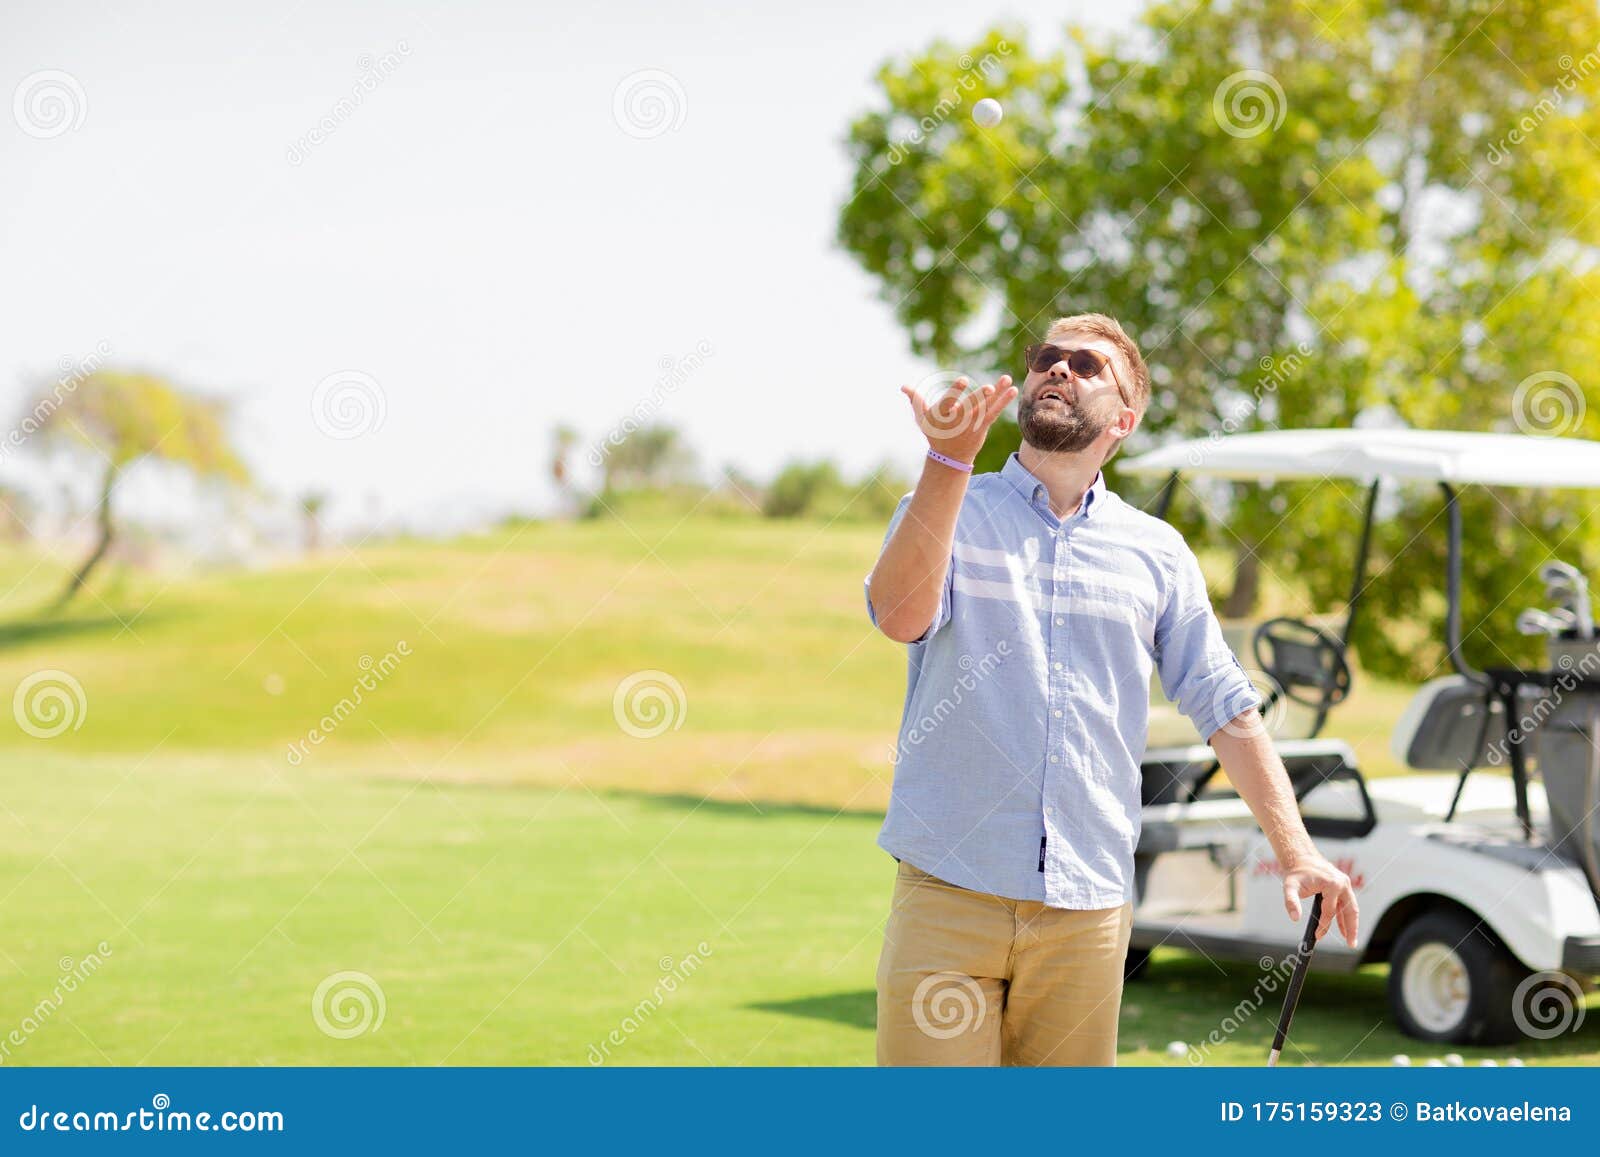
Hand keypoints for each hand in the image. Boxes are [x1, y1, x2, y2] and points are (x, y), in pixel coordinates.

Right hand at [900, 375, 1017, 465]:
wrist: (949, 458)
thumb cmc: (934, 433)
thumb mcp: (922, 419)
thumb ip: (916, 401)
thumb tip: (904, 387)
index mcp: (942, 416)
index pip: (949, 402)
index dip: (955, 391)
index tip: (964, 380)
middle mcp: (958, 420)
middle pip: (970, 407)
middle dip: (980, 398)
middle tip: (990, 388)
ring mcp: (972, 424)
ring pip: (986, 407)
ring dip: (998, 394)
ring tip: (1007, 379)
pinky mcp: (982, 427)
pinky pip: (994, 413)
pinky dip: (1004, 402)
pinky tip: (1012, 390)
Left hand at [1281, 852, 1358, 947]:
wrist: (1300, 858)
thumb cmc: (1296, 873)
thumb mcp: (1289, 887)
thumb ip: (1291, 902)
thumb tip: (1294, 918)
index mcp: (1333, 884)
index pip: (1330, 911)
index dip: (1323, 925)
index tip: (1317, 936)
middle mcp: (1342, 884)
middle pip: (1350, 911)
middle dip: (1351, 929)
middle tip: (1351, 945)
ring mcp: (1344, 884)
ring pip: (1351, 908)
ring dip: (1351, 924)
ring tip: (1351, 940)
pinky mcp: (1343, 886)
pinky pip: (1346, 904)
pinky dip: (1345, 915)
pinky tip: (1345, 928)